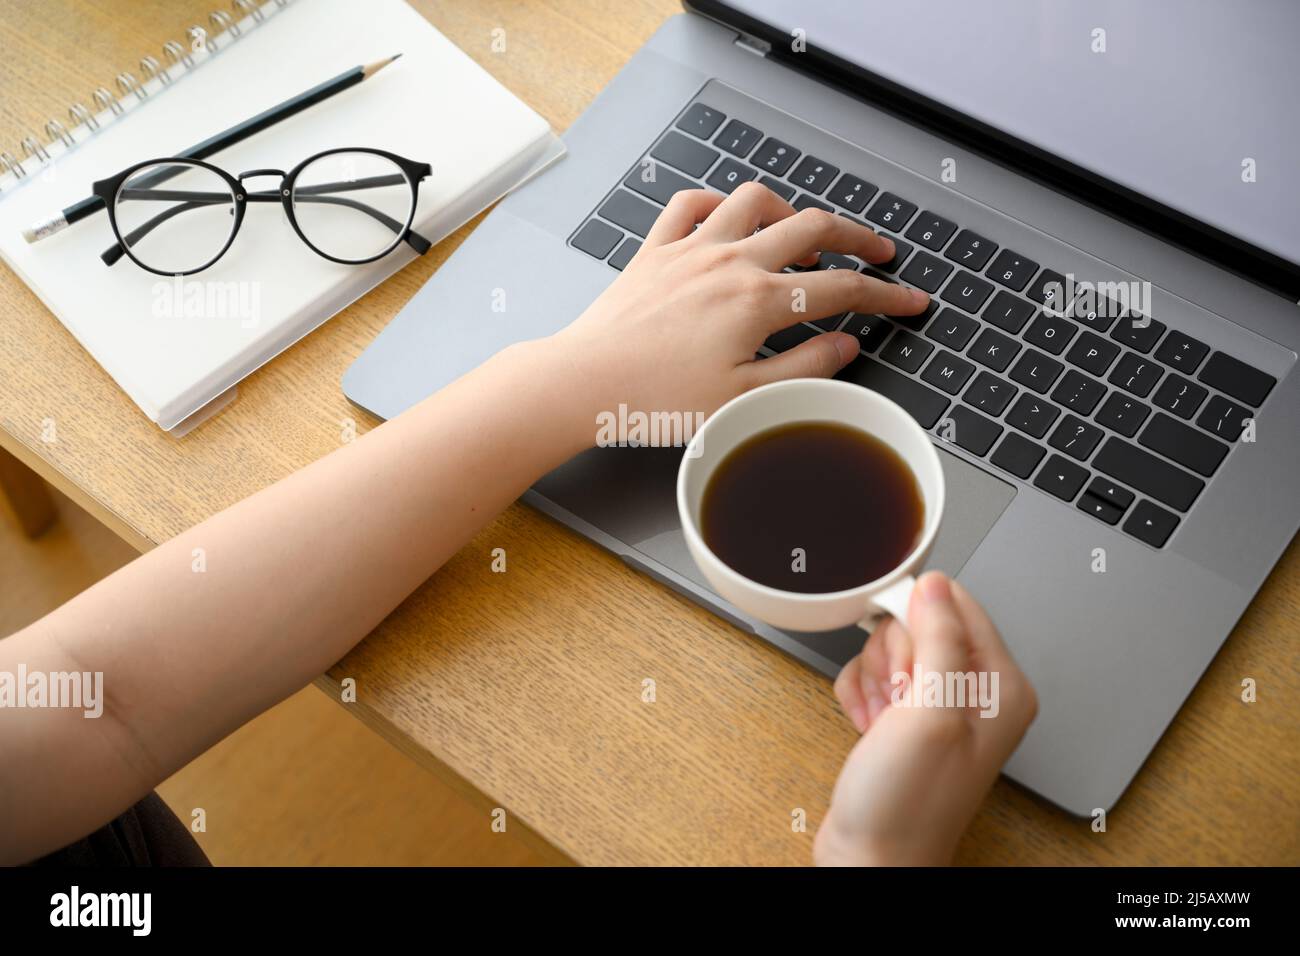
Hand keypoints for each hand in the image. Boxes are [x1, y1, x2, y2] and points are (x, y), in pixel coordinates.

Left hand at [547, 183, 928, 439]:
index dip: (887, 295)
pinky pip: (691, 204)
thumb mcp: (744, 399)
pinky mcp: (655, 251)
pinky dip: (718, 203)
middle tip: (880, 253)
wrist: (584, 383)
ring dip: (789, 211)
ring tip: (805, 234)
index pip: (842, 288)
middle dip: (856, 236)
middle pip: (812, 227)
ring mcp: (690, 249)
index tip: (912, 300)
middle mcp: (729, 262)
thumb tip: (846, 344)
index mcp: (757, 301)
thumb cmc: (655, 400)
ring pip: (754, 200)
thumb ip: (804, 367)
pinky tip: (729, 218)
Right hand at [814, 572, 1037, 865]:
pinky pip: (872, 675)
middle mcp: (975, 694)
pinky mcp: (905, 717)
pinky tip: (868, 727)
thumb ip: (940, 639)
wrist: (871, 857)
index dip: (916, 618)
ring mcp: (938, 706)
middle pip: (918, 625)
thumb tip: (935, 584)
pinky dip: (860, 696)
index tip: (901, 653)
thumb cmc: (909, 805)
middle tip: (897, 702)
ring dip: (872, 679)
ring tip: (882, 720)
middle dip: (891, 658)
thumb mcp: (931, 712)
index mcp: (1001, 687)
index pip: (958, 606)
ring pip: (890, 649)